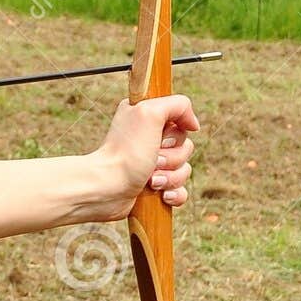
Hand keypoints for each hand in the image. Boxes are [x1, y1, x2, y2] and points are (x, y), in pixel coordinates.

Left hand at [90, 94, 200, 220]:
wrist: (107, 188)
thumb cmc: (127, 151)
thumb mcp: (149, 112)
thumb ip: (177, 105)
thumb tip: (193, 124)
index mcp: (145, 119)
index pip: (181, 122)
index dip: (175, 133)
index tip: (160, 137)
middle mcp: (148, 140)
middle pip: (185, 147)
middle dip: (173, 157)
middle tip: (153, 160)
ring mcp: (151, 165)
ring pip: (184, 170)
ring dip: (171, 177)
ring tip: (150, 180)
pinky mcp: (153, 188)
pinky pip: (180, 191)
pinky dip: (174, 194)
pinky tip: (161, 195)